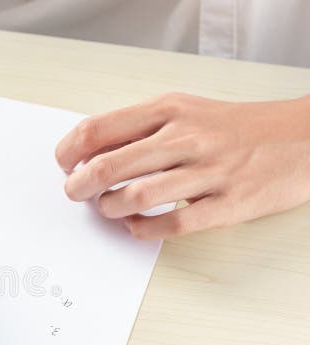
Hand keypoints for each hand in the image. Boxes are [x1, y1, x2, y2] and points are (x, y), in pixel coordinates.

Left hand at [55, 93, 309, 238]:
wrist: (302, 138)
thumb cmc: (233, 128)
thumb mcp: (184, 112)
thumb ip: (138, 129)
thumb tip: (87, 153)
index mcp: (169, 110)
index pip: (98, 129)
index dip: (69, 152)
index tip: (64, 165)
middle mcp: (185, 138)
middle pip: (109, 166)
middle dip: (79, 186)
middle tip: (75, 194)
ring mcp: (207, 172)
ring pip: (136, 197)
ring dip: (110, 209)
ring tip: (108, 209)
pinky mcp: (227, 205)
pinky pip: (172, 226)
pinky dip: (143, 230)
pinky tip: (137, 226)